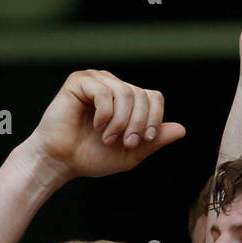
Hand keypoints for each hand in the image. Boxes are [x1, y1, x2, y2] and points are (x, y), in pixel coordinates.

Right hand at [28, 69, 185, 179]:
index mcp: (126, 99)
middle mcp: (113, 85)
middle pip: (142, 95)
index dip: (153, 119)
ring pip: (126, 93)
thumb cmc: (90, 157)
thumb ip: (154, 141)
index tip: (140, 141)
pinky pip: (105, 92)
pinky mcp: (79, 82)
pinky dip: (105, 114)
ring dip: (120, 121)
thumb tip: (182, 130)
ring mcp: (96, 81)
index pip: (154, 97)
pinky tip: (96, 126)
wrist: (60, 161)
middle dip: (138, 123)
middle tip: (124, 142)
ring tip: (107, 137)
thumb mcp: (131, 153)